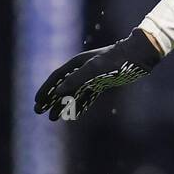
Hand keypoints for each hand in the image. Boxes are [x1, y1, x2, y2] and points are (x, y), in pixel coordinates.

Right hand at [33, 28, 162, 122]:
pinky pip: (86, 96)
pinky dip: (79, 105)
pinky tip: (75, 114)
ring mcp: (92, 76)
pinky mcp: (102, 83)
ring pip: (73, 93)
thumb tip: (58, 91)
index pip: (56, 78)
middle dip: (50, 100)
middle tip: (39, 112)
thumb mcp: (93, 69)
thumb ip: (75, 79)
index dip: (45, 90)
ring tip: (53, 117)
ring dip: (62, 105)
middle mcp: (82, 69)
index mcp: (76, 63)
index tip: (37, 102)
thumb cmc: (115, 60)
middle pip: (62, 87)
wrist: (136, 56)